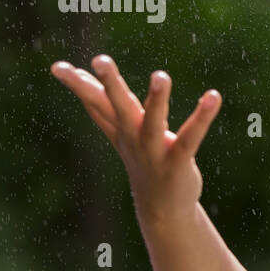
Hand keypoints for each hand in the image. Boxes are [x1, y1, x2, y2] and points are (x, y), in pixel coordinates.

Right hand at [50, 55, 221, 223]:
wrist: (163, 211)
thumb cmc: (144, 164)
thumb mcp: (122, 136)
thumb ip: (104, 111)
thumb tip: (84, 82)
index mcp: (121, 129)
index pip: (95, 104)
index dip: (77, 85)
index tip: (56, 66)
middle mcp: (134, 138)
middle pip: (118, 108)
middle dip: (110, 83)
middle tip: (99, 60)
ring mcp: (154, 151)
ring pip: (153, 122)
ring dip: (157, 99)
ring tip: (161, 75)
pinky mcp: (178, 161)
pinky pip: (191, 137)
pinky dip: (202, 117)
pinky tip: (213, 96)